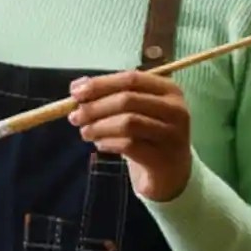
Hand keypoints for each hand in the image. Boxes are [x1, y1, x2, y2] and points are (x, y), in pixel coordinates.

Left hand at [67, 71, 192, 201]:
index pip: (131, 79)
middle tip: (74, 117)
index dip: (101, 84)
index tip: (75, 93)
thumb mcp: (133, 110)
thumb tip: (77, 86)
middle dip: (96, 107)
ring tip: (85, 132)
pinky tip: (100, 144)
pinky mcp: (164, 159)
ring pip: (128, 123)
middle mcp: (176, 110)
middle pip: (128, 100)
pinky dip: (108, 143)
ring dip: (99, 126)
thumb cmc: (148, 133)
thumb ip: (108, 95)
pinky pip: (129, 146)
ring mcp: (173, 135)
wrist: (171, 171)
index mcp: (169, 90)